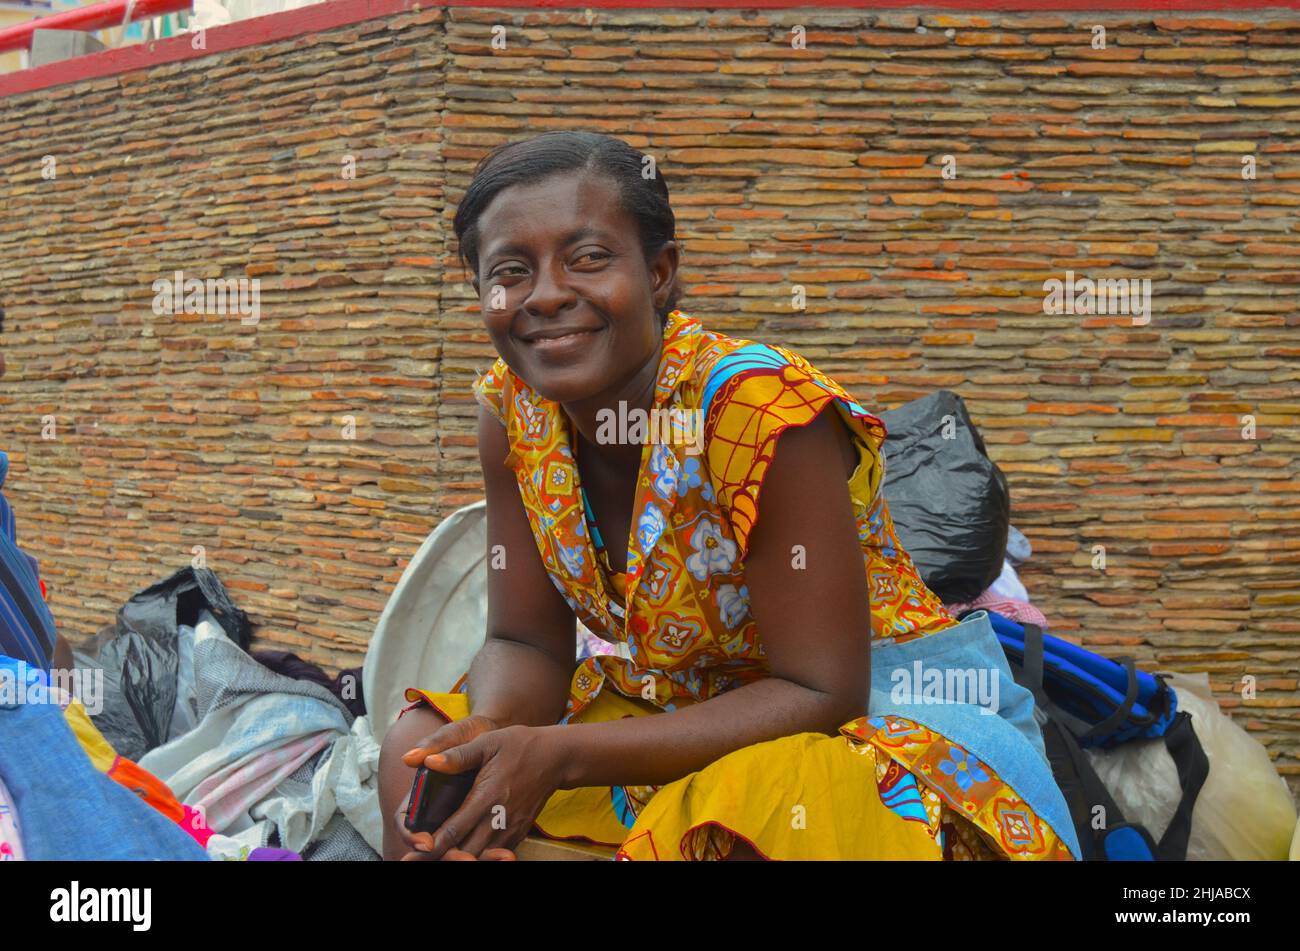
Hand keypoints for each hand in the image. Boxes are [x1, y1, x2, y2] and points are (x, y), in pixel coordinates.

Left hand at [402, 723, 565, 860]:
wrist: (557, 757)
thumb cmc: (520, 745)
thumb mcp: (488, 742)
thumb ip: (458, 755)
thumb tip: (428, 762)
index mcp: (487, 796)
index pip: (453, 830)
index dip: (431, 845)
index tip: (412, 854)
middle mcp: (499, 818)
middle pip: (465, 852)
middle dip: (440, 858)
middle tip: (414, 861)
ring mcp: (511, 829)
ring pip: (480, 857)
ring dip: (459, 860)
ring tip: (438, 860)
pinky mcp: (518, 832)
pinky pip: (495, 853)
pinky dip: (479, 857)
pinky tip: (464, 856)